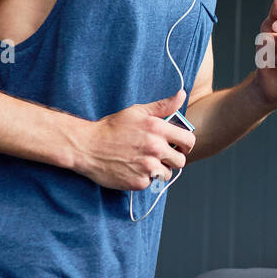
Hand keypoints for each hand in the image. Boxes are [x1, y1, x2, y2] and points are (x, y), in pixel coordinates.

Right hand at [72, 89, 196, 189]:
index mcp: (158, 129)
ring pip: (167, 173)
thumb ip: (163, 105)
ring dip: (159, 169)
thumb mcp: (137, 111)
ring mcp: (148, 167)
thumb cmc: (111, 128)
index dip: (186, 144)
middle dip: (173, 158)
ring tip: (144, 161)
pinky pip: (151, 183)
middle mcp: (155, 148)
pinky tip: (133, 168)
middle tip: (160, 155)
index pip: (189, 141)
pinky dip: (145, 178)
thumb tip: (182, 94)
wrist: (87, 147)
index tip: (178, 146)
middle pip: (181, 160)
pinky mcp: (139, 182)